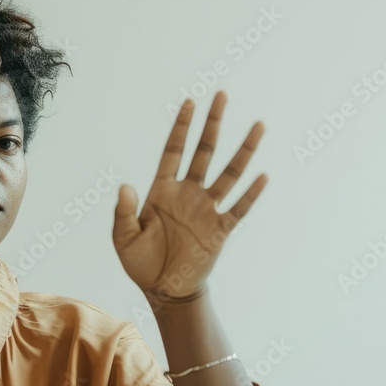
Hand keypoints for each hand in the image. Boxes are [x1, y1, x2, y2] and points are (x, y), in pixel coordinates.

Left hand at [112, 91, 266, 300]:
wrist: (163, 289)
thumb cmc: (141, 262)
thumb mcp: (123, 238)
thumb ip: (123, 212)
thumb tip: (125, 186)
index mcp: (162, 191)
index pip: (173, 151)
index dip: (181, 128)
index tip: (189, 102)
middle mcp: (187, 194)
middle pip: (203, 152)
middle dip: (212, 124)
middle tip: (221, 96)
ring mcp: (206, 210)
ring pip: (228, 174)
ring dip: (243, 151)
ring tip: (258, 125)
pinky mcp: (220, 230)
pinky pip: (238, 209)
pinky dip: (250, 194)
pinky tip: (262, 176)